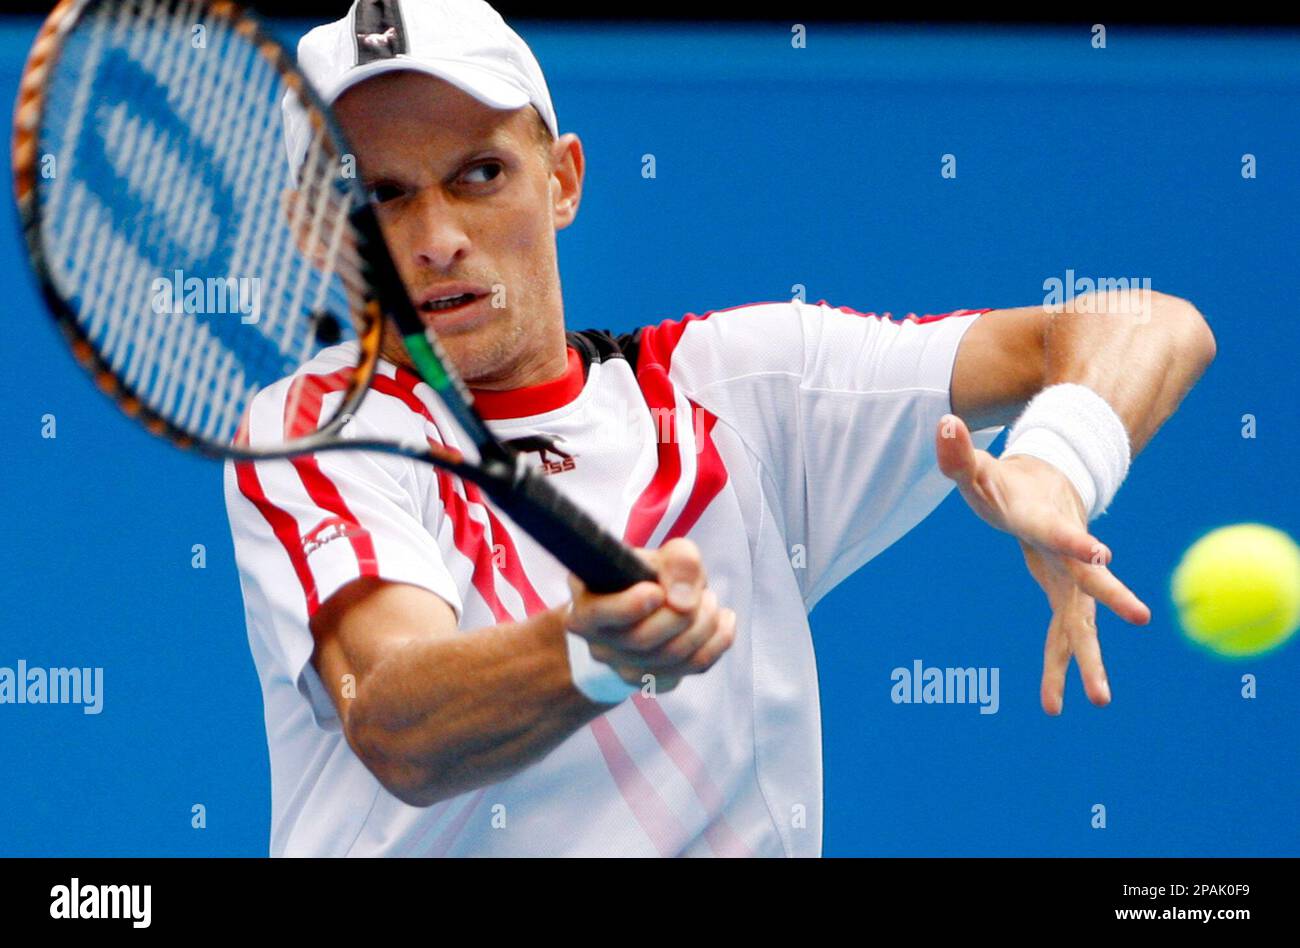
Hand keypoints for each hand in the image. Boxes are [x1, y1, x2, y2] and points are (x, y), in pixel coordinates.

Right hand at [565, 537, 735, 693]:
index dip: (630, 605)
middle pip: (644, 638)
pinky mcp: (654, 681)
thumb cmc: (646, 577)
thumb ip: (676, 561)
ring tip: (710, 601)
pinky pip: (694, 665)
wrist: (646, 607)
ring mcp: (624, 668)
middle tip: (701, 592)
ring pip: (674, 655)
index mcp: (587, 607)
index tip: (656, 591)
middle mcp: (599, 644)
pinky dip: (718, 640)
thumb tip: (684, 601)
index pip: (598, 615)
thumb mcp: (660, 557)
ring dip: (705, 623)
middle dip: (684, 613)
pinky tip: (722, 621)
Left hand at [935, 414, 1150, 714]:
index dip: (1077, 541)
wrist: (1047, 489)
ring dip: (1087, 661)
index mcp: (1046, 523)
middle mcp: (1068, 555)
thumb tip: (941, 423)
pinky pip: (1064, 636)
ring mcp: (1070, 579)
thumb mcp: (977, 470)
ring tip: (1099, 702)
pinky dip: (1059, 666)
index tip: (1100, 552)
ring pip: (1081, 623)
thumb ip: (957, 453)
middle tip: (1140, 618)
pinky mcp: (1066, 596)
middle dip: (1113, 599)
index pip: (1060, 532)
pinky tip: (1051, 704)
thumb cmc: (1008, 482)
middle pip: (1090, 581)